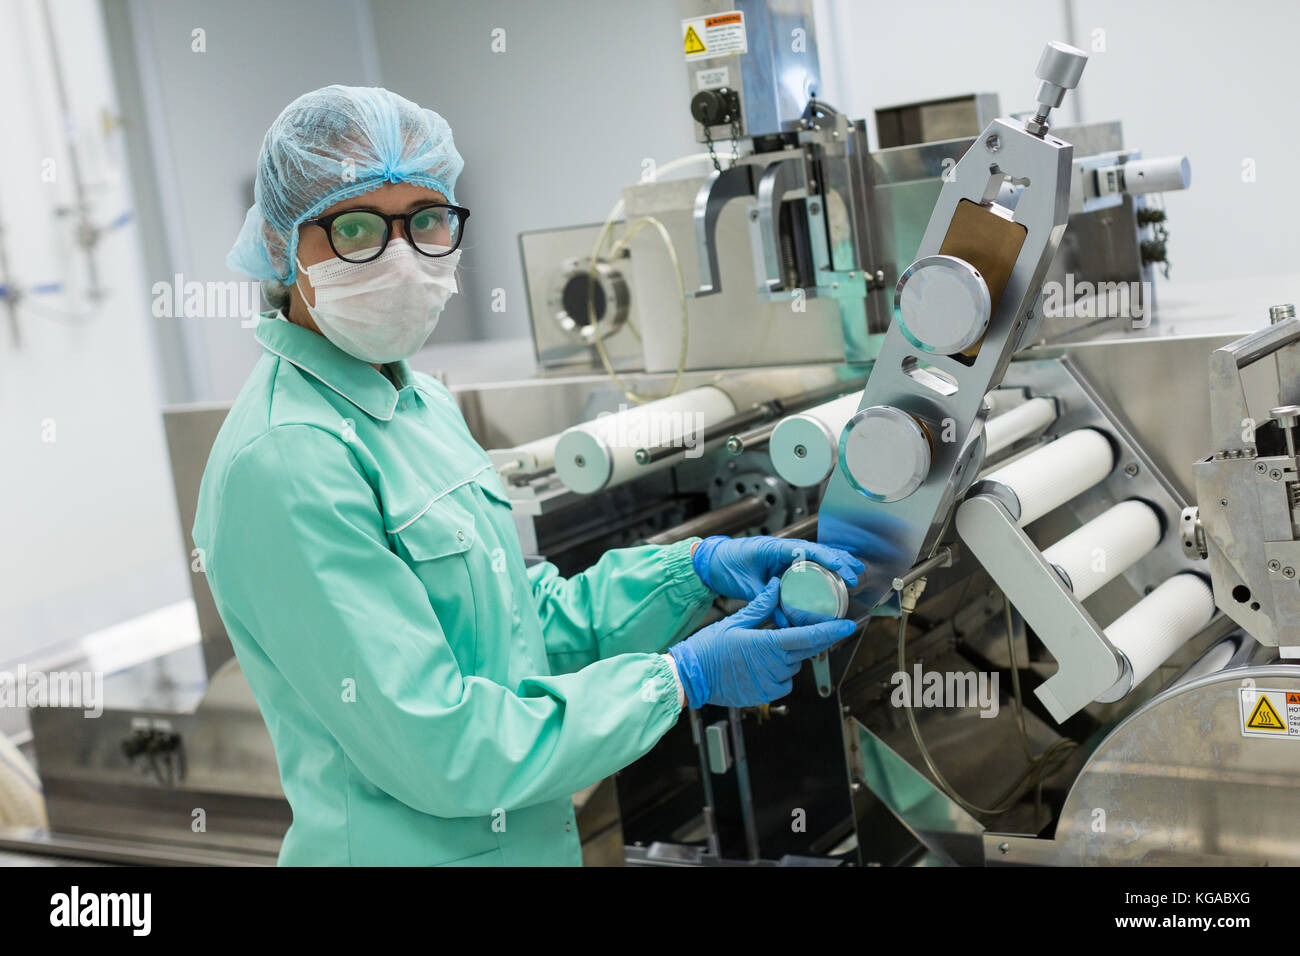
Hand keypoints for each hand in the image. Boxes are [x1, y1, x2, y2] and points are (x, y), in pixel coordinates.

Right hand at [668, 577, 858, 708]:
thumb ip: (761, 605)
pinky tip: (763, 665)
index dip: (832, 630)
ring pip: (794, 665)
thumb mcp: (736, 621)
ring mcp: (770, 682)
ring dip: (790, 656)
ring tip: (767, 647)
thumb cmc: (710, 647)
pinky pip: (785, 682)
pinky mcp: (766, 694)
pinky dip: (780, 673)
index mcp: (768, 644)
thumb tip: (776, 586)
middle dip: (816, 639)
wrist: (692, 676)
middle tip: (822, 627)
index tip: (848, 625)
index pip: (808, 636)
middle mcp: (774, 665)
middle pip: (806, 650)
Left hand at [692, 534, 864, 625]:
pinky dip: (822, 568)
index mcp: (772, 548)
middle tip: (856, 572)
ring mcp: (783, 554)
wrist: (711, 560)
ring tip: (854, 571)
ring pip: (815, 556)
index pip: (805, 550)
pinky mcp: (782, 562)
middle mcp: (781, 548)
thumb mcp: (745, 587)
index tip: (841, 567)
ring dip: (835, 562)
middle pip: (816, 550)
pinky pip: (806, 563)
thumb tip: (784, 622)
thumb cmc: (725, 566)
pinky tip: (835, 576)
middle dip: (838, 560)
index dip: (826, 557)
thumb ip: (765, 602)